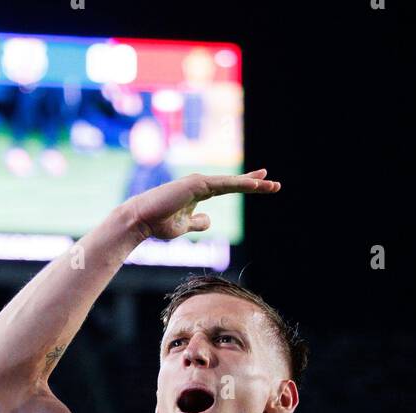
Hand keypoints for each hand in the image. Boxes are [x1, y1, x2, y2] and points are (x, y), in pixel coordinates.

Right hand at [127, 169, 279, 241]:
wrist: (140, 220)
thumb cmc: (158, 224)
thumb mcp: (184, 226)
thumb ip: (197, 222)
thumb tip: (210, 221)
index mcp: (199, 193)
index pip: (227, 188)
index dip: (244, 185)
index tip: (261, 184)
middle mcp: (200, 184)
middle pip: (233, 183)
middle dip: (254, 183)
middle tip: (274, 184)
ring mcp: (198, 182)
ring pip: (231, 182)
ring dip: (252, 183)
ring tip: (270, 184)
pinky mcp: (196, 184)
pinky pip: (223, 185)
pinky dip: (239, 183)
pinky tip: (254, 184)